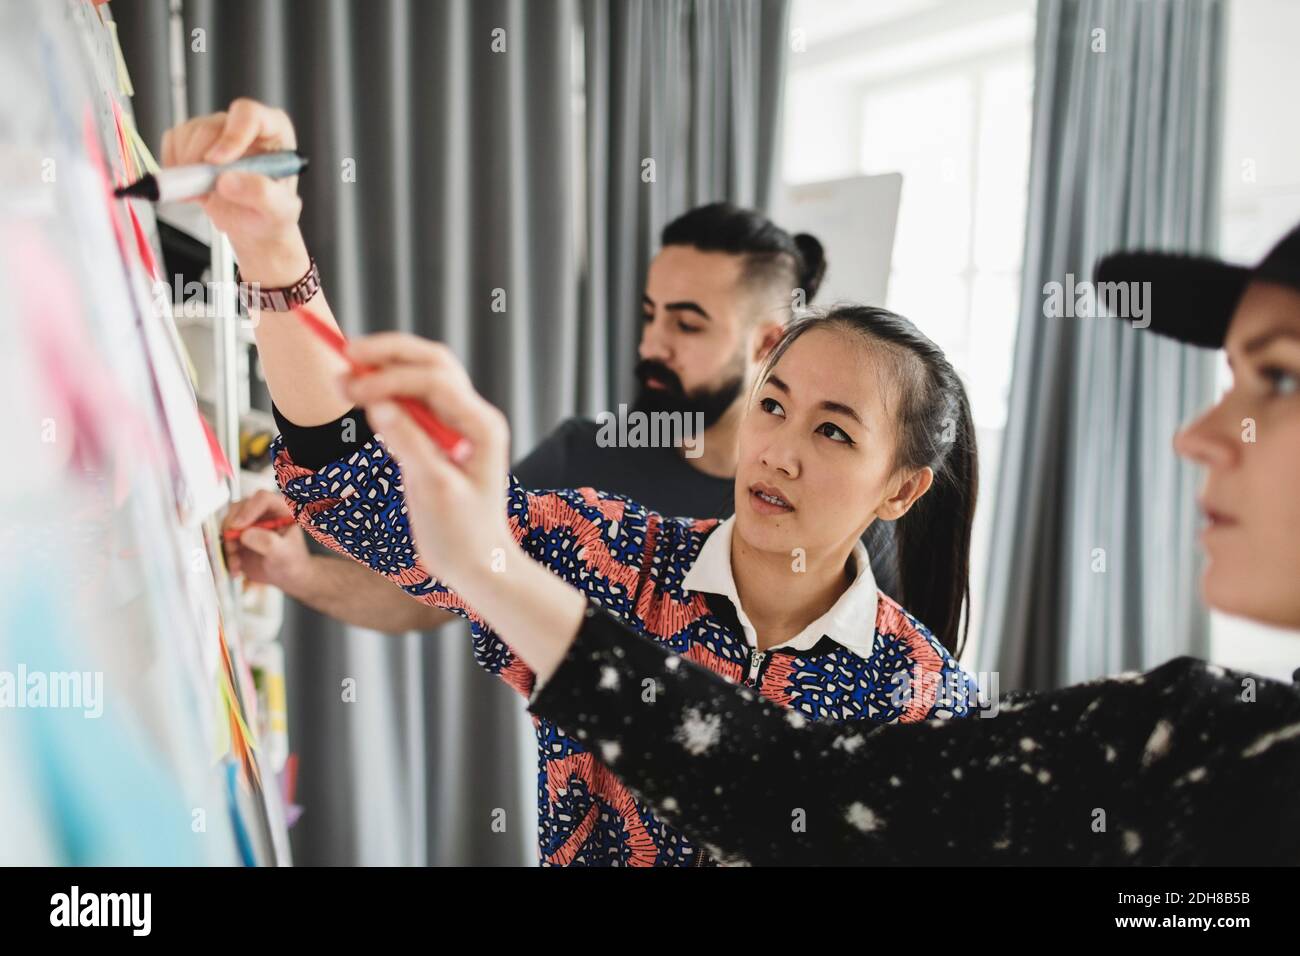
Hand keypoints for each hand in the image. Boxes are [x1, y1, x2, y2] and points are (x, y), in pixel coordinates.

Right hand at [161, 98, 304, 277]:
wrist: (252, 225)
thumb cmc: (271, 213)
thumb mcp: (279, 211)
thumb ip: (262, 194)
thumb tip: (227, 180)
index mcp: (274, 130)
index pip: (248, 114)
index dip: (230, 136)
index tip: (215, 163)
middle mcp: (244, 124)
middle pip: (211, 126)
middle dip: (201, 160)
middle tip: (205, 190)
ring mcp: (216, 129)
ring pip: (188, 133)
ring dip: (188, 166)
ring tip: (205, 193)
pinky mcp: (192, 138)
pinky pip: (172, 140)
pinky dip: (174, 165)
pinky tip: (191, 186)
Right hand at [222, 489, 311, 592]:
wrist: (285, 577)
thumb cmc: (292, 562)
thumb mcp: (284, 554)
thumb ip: (268, 542)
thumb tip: (245, 535)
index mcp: (280, 509)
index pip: (263, 498)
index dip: (248, 510)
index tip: (238, 526)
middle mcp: (263, 512)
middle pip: (239, 508)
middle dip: (232, 528)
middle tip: (233, 546)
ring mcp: (249, 523)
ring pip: (228, 524)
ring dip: (228, 544)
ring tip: (237, 563)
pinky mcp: (237, 536)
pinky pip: (224, 540)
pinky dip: (225, 553)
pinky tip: (236, 567)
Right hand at [340, 333, 517, 593]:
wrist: (479, 566)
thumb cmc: (463, 536)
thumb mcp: (432, 489)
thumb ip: (406, 442)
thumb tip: (375, 403)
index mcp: (482, 426)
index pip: (434, 381)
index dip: (390, 377)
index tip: (351, 387)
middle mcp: (474, 417)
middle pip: (433, 363)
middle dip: (390, 355)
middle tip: (346, 353)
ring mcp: (460, 425)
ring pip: (424, 377)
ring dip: (386, 369)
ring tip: (347, 373)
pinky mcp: (443, 438)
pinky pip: (416, 402)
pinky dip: (389, 393)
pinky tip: (363, 395)